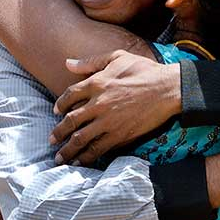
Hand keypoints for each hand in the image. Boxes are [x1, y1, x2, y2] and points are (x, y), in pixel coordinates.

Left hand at [51, 50, 179, 164]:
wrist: (168, 88)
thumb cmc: (145, 70)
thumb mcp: (117, 57)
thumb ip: (90, 61)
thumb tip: (67, 63)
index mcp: (96, 83)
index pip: (69, 96)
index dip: (60, 105)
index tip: (56, 112)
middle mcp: (98, 104)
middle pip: (71, 121)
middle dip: (59, 132)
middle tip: (52, 140)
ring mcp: (108, 121)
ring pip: (81, 138)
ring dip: (68, 149)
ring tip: (60, 158)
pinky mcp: (120, 134)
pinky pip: (98, 149)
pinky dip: (87, 157)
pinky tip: (80, 162)